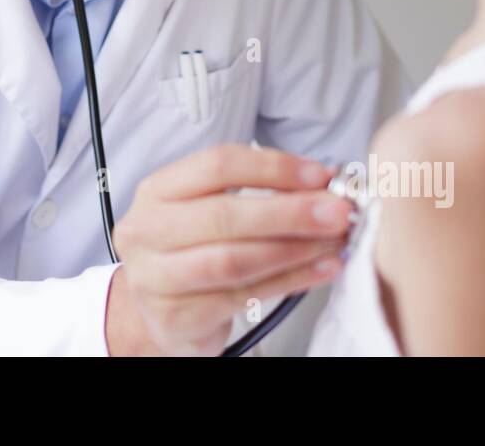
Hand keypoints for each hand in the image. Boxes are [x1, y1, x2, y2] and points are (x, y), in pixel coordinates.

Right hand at [105, 144, 351, 355]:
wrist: (159, 313)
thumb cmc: (191, 252)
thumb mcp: (208, 211)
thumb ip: (257, 193)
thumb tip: (323, 181)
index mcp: (157, 191)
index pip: (216, 165)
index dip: (272, 167)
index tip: (318, 175)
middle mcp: (147, 230)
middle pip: (224, 215)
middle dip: (289, 211)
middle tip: (337, 211)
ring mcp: (156, 278)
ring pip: (234, 260)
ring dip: (293, 249)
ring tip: (333, 242)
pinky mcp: (177, 317)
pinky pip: (243, 297)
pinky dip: (290, 282)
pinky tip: (321, 270)